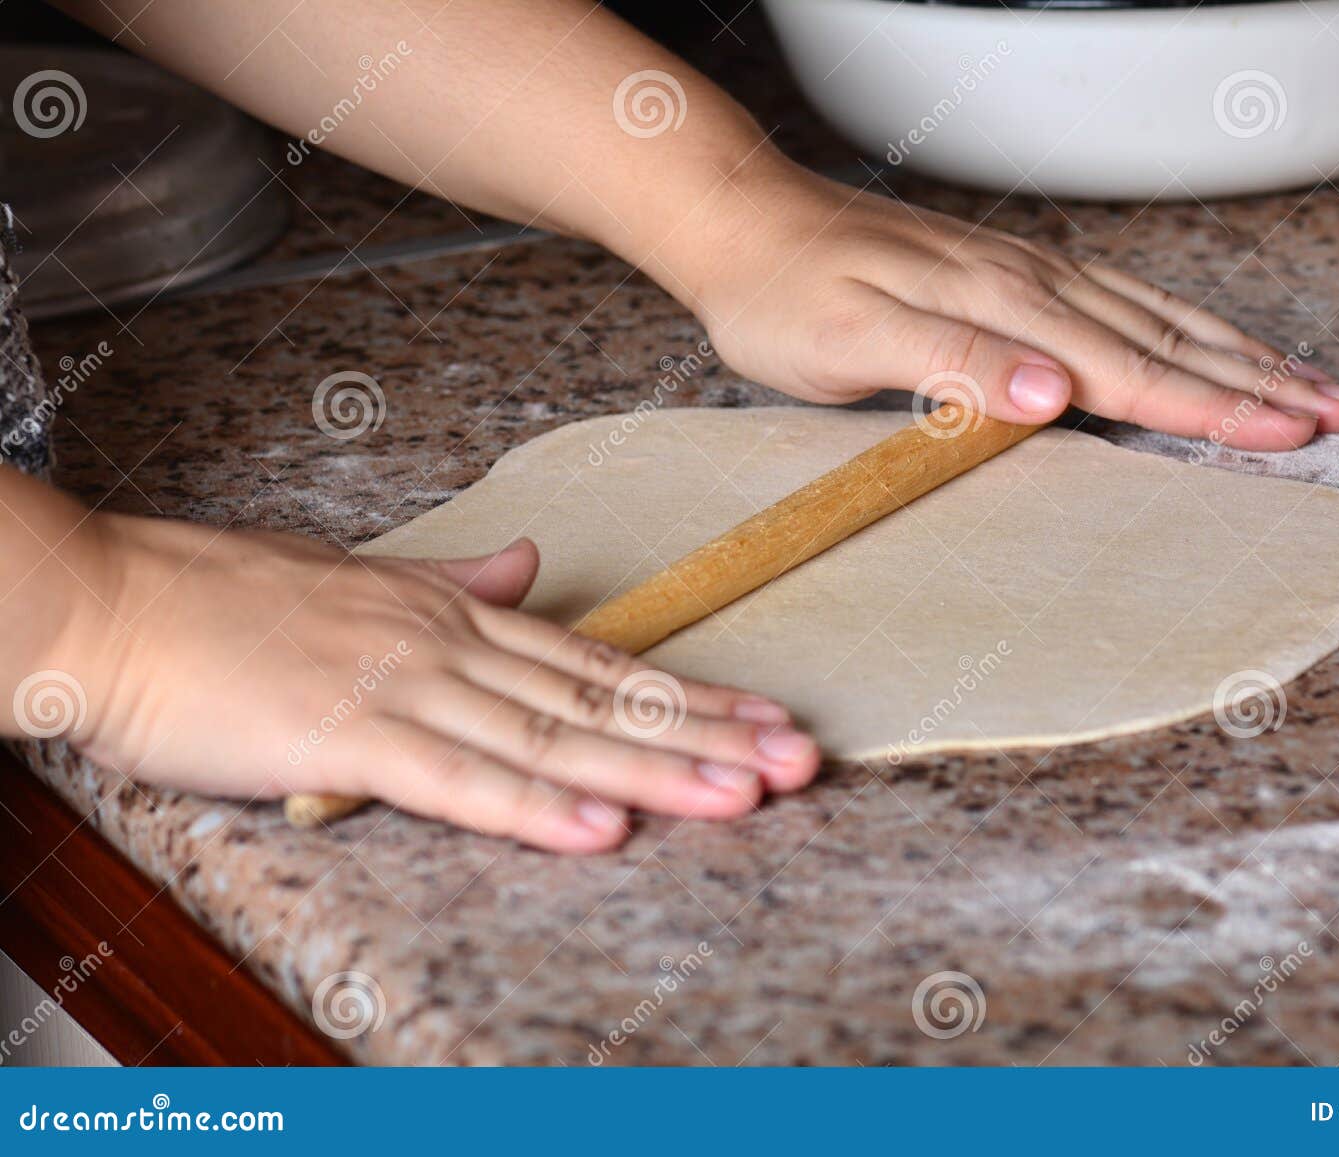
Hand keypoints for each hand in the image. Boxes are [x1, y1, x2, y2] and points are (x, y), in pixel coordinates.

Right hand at [57, 516, 819, 852]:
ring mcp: (404, 686)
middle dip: (708, 734)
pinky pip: (456, 779)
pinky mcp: (344, 735)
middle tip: (798, 761)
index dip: (690, 696)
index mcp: (456, 613)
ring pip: (553, 736)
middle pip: (601, 699)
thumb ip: (452, 579)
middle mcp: (450, 644)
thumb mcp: (359, 575)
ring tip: (741, 795)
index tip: (767, 717)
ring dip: (651, 772)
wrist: (113, 602)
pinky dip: (533, 806)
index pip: (599, 663)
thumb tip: (526, 566)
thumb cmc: (223, 599)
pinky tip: (598, 829)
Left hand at [667, 159, 1338, 449]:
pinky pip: (1119, 298)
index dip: (1213, 409)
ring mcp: (1026, 272)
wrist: (743, 224)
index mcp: (1004, 312)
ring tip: (1308, 379)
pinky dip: (1179, 324)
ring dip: (1237, 351)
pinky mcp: (1010, 270)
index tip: (1289, 435)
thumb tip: (1052, 396)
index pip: (1130, 372)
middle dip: (1260, 381)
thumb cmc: (785, 296)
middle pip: (1167, 341)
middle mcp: (1030, 286)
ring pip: (1156, 316)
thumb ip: (955, 368)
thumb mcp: (852, 343)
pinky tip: (1200, 336)